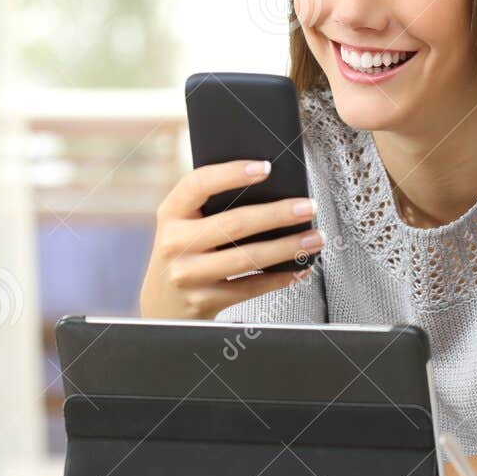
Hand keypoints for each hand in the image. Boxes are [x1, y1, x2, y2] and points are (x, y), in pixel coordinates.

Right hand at [139, 159, 323, 319]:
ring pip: (248, 257)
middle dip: (278, 214)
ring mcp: (188, 275)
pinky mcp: (204, 301)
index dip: (232, 173)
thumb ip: (210, 208)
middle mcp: (175, 243)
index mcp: (170, 214)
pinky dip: (280, 277)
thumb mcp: (183, 226)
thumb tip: (271, 190)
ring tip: (315, 239)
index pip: (198, 184)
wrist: (162, 308)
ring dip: (288, 247)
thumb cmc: (183, 255)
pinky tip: (298, 268)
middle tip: (308, 207)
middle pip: (234, 223)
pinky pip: (251, 287)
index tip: (266, 168)